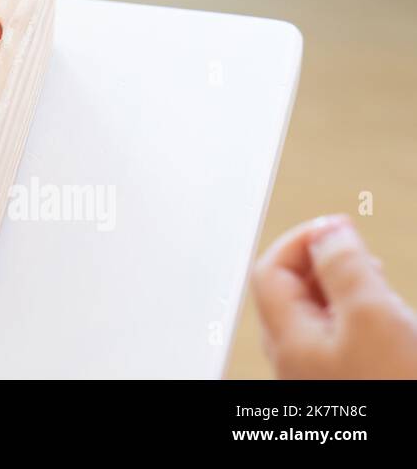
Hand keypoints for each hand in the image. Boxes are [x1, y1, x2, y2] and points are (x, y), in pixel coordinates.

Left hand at [253, 214, 416, 378]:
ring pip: (319, 316)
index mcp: (287, 338)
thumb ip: (343, 268)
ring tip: (377, 280)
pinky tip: (390, 323)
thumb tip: (327, 232)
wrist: (412, 454)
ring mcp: (319, 376)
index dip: (302, 239)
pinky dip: (360, 318)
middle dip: (325, 261)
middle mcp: (295, 359)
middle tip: (360, 250)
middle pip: (291, 291)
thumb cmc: (395, 388)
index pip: (269, 270)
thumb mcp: (372, 317)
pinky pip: (342, 341)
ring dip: (345, 288)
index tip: (339, 225)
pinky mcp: (349, 386)